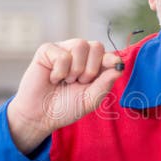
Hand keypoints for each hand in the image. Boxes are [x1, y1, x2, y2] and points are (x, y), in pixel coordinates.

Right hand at [6, 39, 122, 154]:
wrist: (41, 116)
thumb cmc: (66, 108)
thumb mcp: (90, 99)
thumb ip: (105, 83)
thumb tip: (120, 67)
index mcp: (93, 65)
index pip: (107, 54)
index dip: (112, 58)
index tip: (116, 64)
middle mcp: (79, 55)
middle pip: (96, 46)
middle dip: (91, 68)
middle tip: (80, 83)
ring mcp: (63, 50)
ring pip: (80, 45)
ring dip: (75, 70)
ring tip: (67, 81)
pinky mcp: (47, 50)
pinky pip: (62, 54)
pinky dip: (60, 71)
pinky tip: (53, 78)